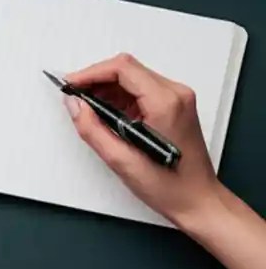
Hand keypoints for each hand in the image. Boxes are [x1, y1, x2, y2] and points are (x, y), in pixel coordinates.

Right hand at [64, 54, 223, 226]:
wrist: (197, 199)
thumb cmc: (169, 186)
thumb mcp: (121, 161)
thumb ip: (93, 129)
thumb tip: (74, 105)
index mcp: (165, 103)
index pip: (123, 69)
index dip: (91, 73)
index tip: (70, 85)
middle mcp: (175, 94)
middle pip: (127, 69)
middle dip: (96, 80)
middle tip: (73, 97)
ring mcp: (177, 99)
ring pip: (133, 78)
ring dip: (106, 89)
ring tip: (86, 109)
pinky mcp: (174, 106)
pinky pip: (141, 91)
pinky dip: (119, 98)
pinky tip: (105, 114)